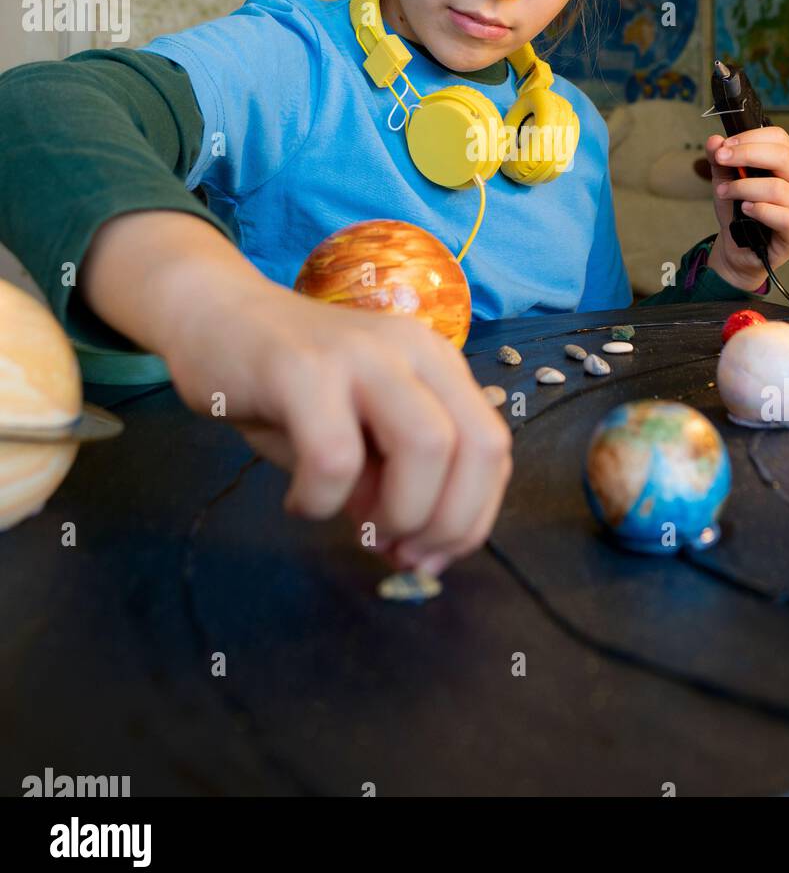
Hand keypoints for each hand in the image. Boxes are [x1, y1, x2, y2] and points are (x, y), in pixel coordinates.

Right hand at [161, 277, 511, 578]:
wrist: (212, 316)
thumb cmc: (289, 386)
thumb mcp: (357, 434)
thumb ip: (395, 482)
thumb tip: (417, 554)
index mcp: (437, 366)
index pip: (492, 448)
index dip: (471, 518)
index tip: (427, 557)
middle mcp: (413, 350)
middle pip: (476, 446)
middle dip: (447, 523)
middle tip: (397, 552)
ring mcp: (361, 354)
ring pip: (426, 444)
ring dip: (399, 513)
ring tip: (356, 526)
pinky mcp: (301, 368)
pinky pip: (335, 455)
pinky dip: (321, 501)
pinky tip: (298, 500)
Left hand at [703, 128, 788, 288]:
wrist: (740, 249)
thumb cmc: (740, 213)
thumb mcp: (727, 181)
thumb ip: (720, 161)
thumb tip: (714, 141)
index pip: (779, 138)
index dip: (750, 138)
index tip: (724, 146)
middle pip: (782, 156)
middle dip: (746, 154)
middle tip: (721, 159)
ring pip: (777, 187)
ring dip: (744, 187)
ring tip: (724, 192)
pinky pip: (784, 217)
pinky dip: (760, 210)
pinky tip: (745, 209)